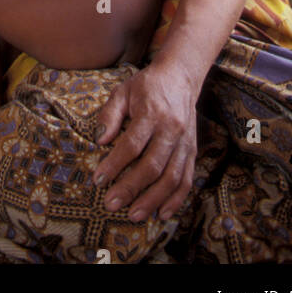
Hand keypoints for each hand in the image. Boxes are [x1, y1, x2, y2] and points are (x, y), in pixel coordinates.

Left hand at [92, 61, 197, 220]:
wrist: (180, 77)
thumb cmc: (146, 86)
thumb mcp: (123, 91)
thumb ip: (110, 114)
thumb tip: (99, 140)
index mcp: (152, 113)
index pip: (132, 144)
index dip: (115, 164)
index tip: (98, 180)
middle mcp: (171, 129)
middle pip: (152, 165)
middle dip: (131, 188)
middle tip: (111, 204)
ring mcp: (185, 142)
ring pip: (171, 177)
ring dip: (153, 199)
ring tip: (134, 215)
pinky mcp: (193, 151)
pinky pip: (186, 179)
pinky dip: (176, 199)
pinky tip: (162, 213)